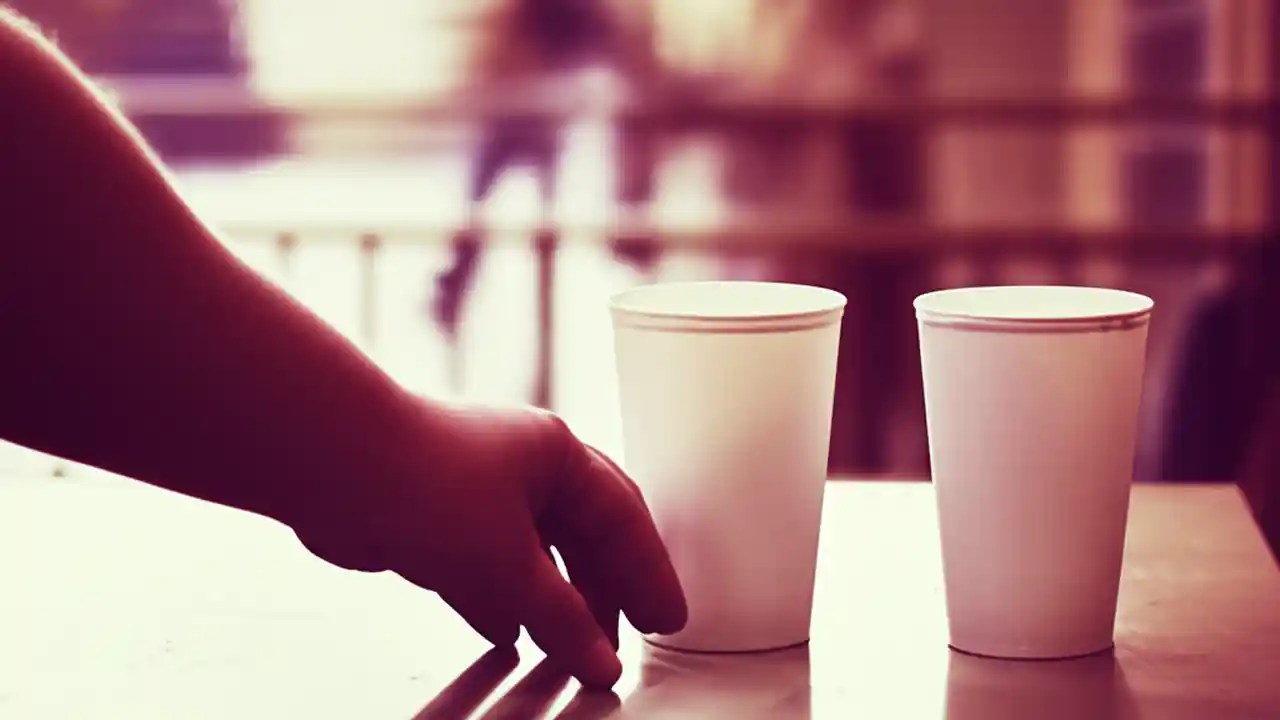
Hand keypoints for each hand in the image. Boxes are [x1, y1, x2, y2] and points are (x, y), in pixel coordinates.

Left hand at [289, 401, 686, 687]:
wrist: (332, 465)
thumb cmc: (423, 479)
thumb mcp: (510, 563)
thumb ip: (561, 618)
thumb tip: (599, 660)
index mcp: (557, 454)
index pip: (623, 518)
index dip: (649, 573)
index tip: (665, 619)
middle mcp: (523, 466)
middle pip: (583, 536)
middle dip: (607, 590)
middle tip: (629, 636)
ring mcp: (479, 491)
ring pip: (535, 555)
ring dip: (556, 604)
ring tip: (577, 648)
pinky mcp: (438, 519)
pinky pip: (486, 568)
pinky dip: (503, 602)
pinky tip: (509, 635)